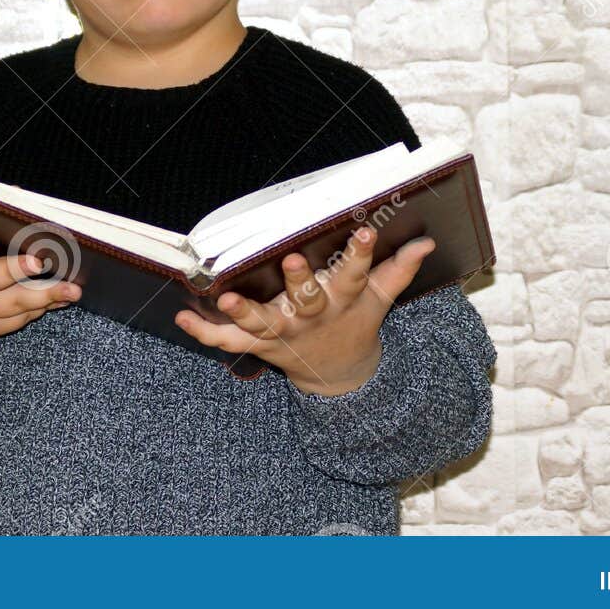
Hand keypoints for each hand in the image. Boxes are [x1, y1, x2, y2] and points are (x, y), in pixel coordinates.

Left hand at [173, 226, 436, 395]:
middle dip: (299, 281)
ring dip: (242, 312)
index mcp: (342, 301)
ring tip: (223, 298)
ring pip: (262, 323)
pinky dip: (204, 332)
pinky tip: (182, 318)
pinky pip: (228, 341)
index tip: (364, 232)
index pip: (356, 274)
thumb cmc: (353, 324)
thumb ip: (399, 270)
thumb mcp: (379, 300)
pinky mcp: (259, 345)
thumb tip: (427, 241)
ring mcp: (283, 333)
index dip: (362, 255)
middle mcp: (311, 317)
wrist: (338, 375)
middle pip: (306, 299)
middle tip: (291, 260)